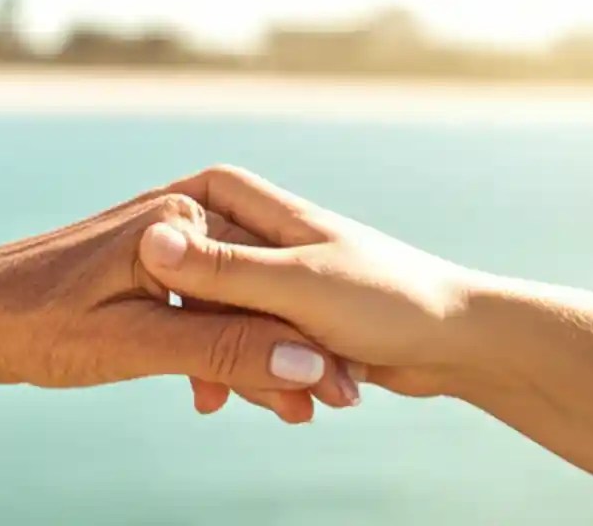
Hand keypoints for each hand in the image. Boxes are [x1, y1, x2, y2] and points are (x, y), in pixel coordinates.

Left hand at [0, 190, 356, 414]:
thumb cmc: (38, 329)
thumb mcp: (137, 346)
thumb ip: (222, 350)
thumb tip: (306, 363)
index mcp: (179, 220)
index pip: (266, 286)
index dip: (305, 344)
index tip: (337, 395)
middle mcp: (173, 216)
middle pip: (254, 289)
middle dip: (287, 350)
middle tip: (319, 408)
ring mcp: (157, 236)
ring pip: (229, 298)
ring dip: (254, 350)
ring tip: (281, 406)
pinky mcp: (140, 260)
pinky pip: (197, 300)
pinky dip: (214, 340)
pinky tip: (219, 386)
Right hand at [143, 166, 473, 397]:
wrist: (459, 344)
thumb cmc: (384, 301)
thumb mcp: (293, 286)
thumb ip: (224, 269)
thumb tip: (150, 238)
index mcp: (273, 214)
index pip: (205, 193)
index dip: (166, 220)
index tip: (133, 257)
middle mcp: (277, 242)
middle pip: (205, 267)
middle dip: (191, 315)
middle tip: (174, 356)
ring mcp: (290, 285)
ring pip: (227, 314)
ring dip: (225, 353)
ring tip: (218, 397)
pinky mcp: (303, 324)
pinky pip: (255, 344)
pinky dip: (250, 370)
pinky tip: (244, 399)